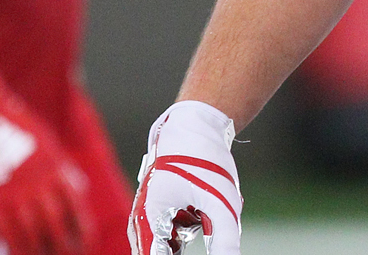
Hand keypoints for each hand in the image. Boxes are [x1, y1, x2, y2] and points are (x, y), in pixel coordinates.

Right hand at [0, 68, 94, 254]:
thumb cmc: (18, 133)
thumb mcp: (48, 147)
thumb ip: (62, 171)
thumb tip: (78, 191)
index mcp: (54, 169)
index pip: (74, 205)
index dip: (81, 228)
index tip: (87, 243)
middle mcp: (35, 183)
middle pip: (53, 223)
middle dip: (63, 246)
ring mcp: (12, 192)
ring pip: (28, 232)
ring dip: (38, 251)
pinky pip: (4, 229)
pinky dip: (12, 244)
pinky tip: (17, 252)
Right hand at [130, 101, 241, 254]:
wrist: (194, 126)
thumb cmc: (205, 160)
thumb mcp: (222, 201)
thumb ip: (225, 238)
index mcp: (151, 219)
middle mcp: (142, 224)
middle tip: (200, 229)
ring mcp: (149, 222)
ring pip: (163, 253)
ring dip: (181, 246)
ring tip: (200, 218)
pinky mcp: (161, 220)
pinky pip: (169, 245)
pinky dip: (183, 245)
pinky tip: (200, 217)